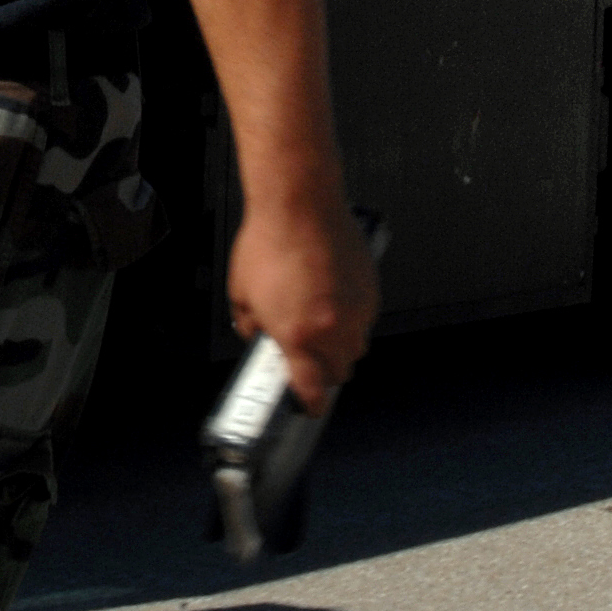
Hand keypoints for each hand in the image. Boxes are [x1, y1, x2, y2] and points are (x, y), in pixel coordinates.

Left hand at [229, 190, 378, 401]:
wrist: (300, 204)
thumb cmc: (269, 242)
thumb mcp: (240, 293)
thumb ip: (249, 326)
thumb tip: (256, 335)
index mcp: (298, 337)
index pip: (312, 391)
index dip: (309, 404)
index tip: (307, 406)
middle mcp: (333, 330)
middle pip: (339, 374)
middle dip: (323, 372)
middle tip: (305, 357)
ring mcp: (356, 311)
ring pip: (355, 347)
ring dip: (339, 346)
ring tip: (318, 323)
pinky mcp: (370, 290)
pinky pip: (364, 319)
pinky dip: (351, 317)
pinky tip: (331, 297)